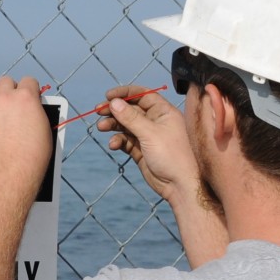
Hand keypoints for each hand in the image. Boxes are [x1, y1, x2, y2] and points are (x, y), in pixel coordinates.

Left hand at [0, 75, 52, 189]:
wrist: (13, 170)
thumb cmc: (34, 153)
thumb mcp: (44, 126)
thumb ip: (35, 111)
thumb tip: (31, 109)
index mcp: (26, 98)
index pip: (28, 80)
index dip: (29, 89)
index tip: (28, 95)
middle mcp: (6, 98)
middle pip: (5, 82)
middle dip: (9, 90)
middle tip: (12, 103)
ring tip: (3, 132)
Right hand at [100, 84, 226, 264]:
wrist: (180, 186)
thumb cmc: (173, 156)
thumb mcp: (150, 133)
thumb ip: (130, 117)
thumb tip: (113, 102)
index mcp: (164, 113)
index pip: (143, 95)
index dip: (125, 94)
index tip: (108, 95)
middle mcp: (157, 122)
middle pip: (131, 110)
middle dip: (115, 110)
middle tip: (98, 111)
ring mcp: (149, 136)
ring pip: (126, 125)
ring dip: (113, 125)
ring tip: (102, 128)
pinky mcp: (142, 150)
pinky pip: (126, 140)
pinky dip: (118, 140)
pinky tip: (114, 145)